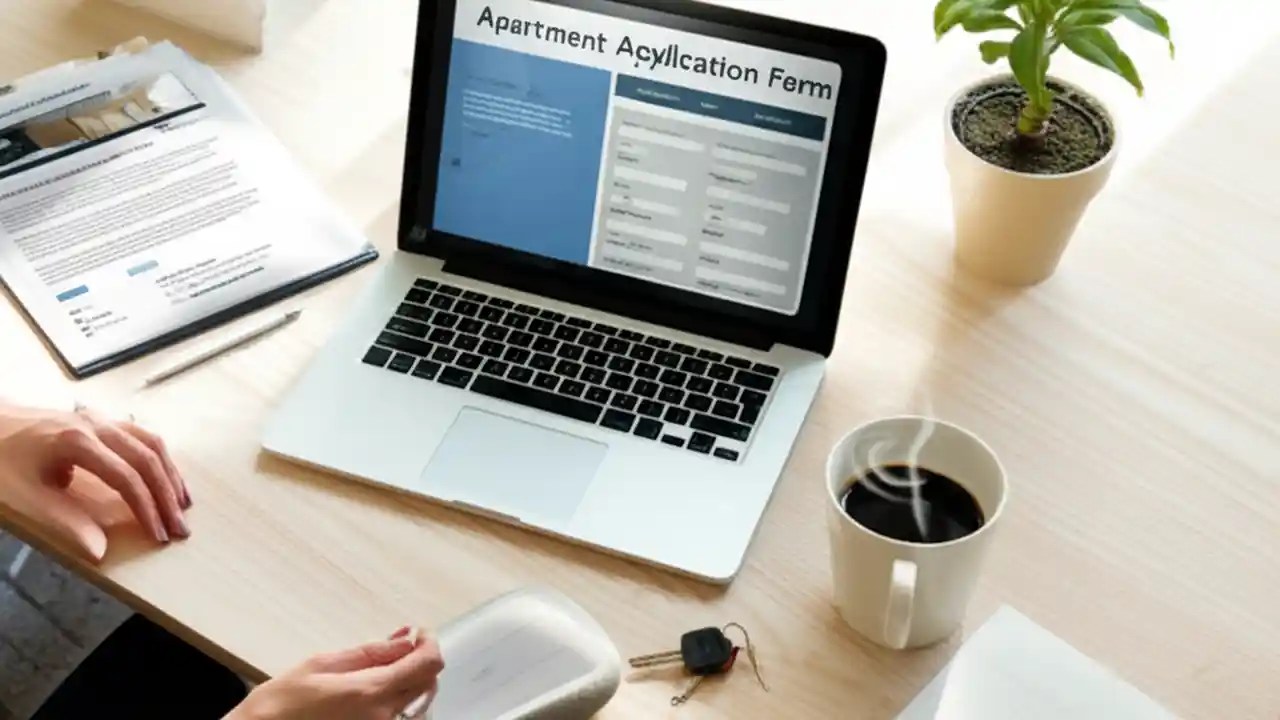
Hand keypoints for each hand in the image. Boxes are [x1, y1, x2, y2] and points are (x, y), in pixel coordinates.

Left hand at [0, 401, 189, 543]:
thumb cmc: (0, 461)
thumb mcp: (23, 496)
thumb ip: (64, 522)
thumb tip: (100, 551)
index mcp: (78, 442)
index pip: (126, 478)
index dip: (146, 509)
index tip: (158, 536)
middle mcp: (96, 425)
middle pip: (147, 459)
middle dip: (167, 497)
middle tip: (181, 528)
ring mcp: (100, 419)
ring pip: (151, 443)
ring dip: (170, 475)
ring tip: (183, 504)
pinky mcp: (99, 420)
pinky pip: (141, 435)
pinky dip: (159, 458)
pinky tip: (163, 475)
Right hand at [227, 627, 444, 719]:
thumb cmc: (281, 704)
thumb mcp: (322, 664)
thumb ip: (370, 652)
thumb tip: (404, 638)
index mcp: (371, 693)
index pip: (427, 664)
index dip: (429, 643)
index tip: (420, 632)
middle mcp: (383, 717)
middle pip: (428, 684)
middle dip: (421, 660)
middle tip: (402, 646)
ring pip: (418, 703)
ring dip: (413, 681)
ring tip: (388, 668)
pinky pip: (400, 718)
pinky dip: (401, 701)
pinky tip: (380, 691)